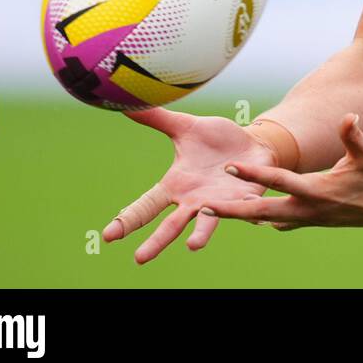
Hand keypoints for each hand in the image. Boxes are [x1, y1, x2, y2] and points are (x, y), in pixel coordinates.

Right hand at [102, 107, 278, 263]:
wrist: (255, 143)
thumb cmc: (217, 140)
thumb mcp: (186, 127)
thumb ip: (159, 119)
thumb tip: (128, 103)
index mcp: (176, 186)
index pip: (146, 206)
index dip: (127, 220)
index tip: (108, 236)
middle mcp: (195, 201)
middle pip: (172, 225)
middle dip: (157, 241)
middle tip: (140, 258)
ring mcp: (220, 203)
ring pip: (208, 222)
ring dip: (202, 232)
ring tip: (192, 245)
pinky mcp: (246, 199)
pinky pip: (243, 207)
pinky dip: (240, 211)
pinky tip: (243, 218)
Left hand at [202, 113, 362, 230]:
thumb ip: (354, 135)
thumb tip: (348, 117)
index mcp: (320, 192)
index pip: (280, 182)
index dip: (254, 174)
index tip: (230, 167)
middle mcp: (311, 210)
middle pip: (263, 212)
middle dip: (233, 211)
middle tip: (203, 208)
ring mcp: (314, 219)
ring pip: (271, 220)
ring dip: (246, 217)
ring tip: (219, 213)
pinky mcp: (318, 221)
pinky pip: (286, 223)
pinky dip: (268, 219)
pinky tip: (257, 216)